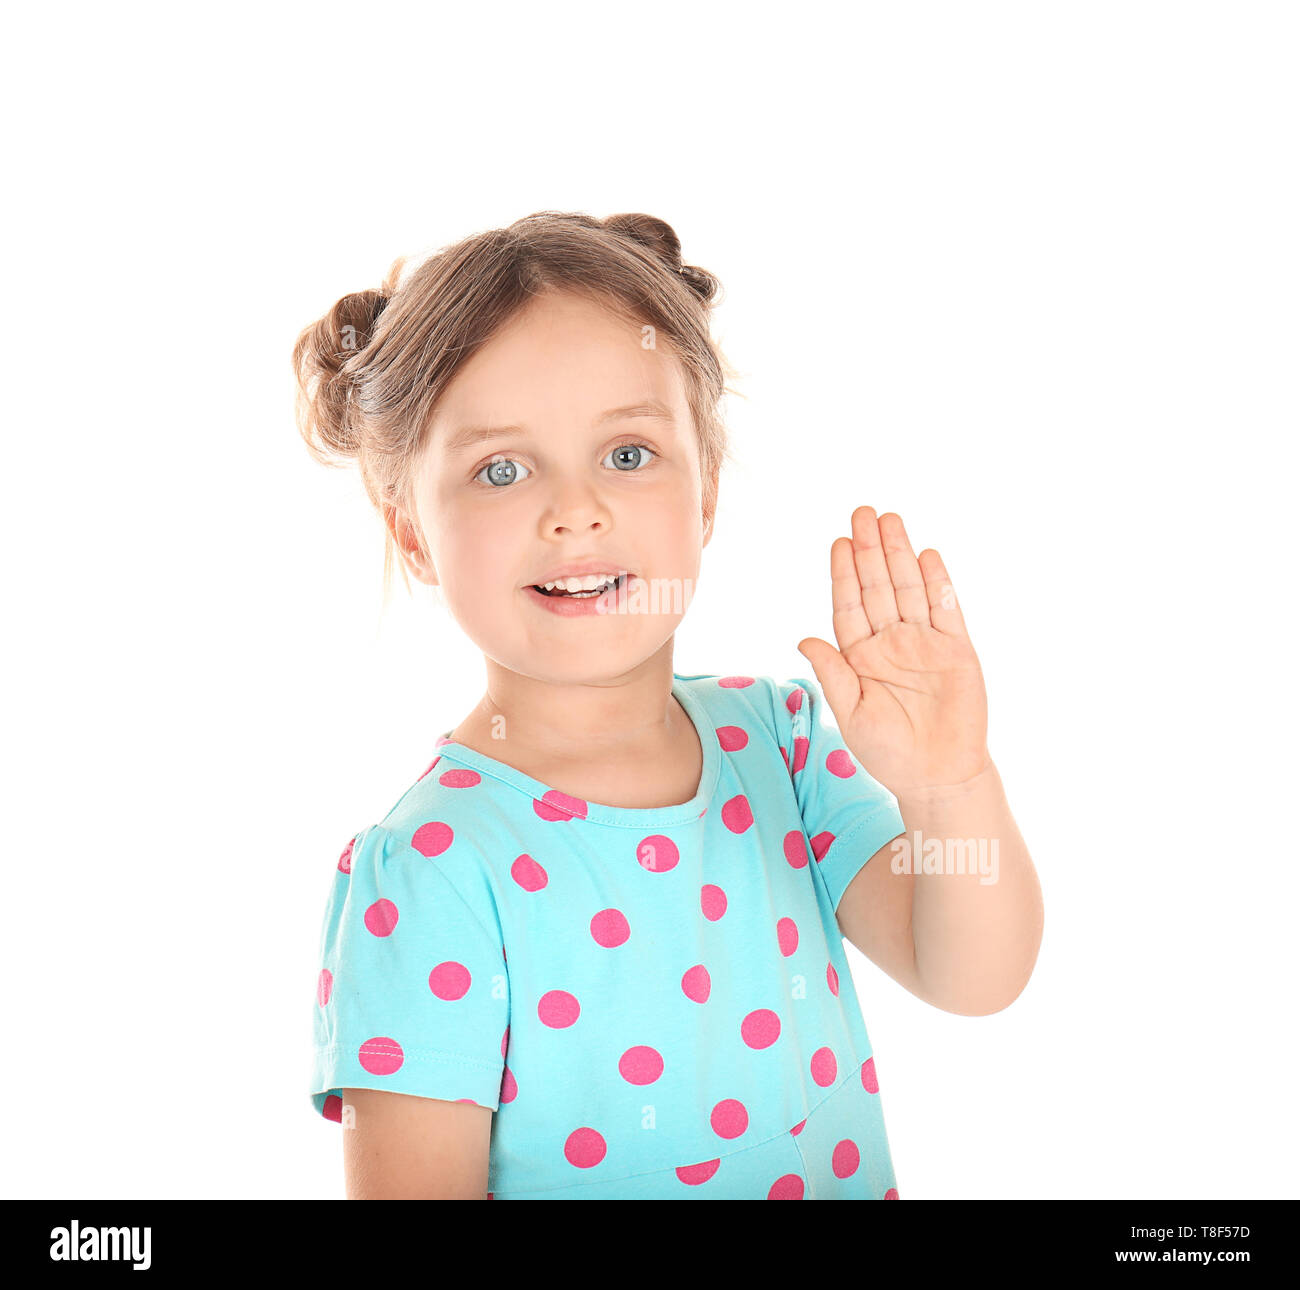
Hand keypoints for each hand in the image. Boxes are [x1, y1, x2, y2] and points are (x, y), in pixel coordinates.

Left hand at [796, 507, 990, 795]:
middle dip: (870, 550)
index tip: (838, 542)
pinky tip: (927, 555)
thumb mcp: (851, 714)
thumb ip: (833, 674)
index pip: (849, 604)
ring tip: (890, 520)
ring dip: (900, 555)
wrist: (937, 776)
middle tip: (862, 512)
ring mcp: (925, 643)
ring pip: (910, 589)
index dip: (843, 573)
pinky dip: (938, 583)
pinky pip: (946, 610)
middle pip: (878, 586)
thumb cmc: (888, 753)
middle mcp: (891, 642)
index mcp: (861, 655)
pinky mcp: (957, 651)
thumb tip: (805, 638)